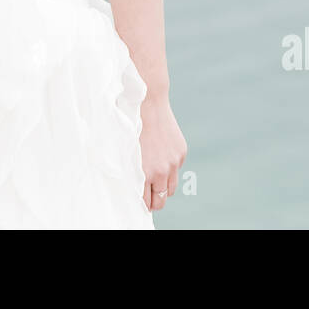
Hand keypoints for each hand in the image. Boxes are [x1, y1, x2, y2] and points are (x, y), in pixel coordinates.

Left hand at [139, 95, 186, 213]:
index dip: (143, 204)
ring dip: (163, 189)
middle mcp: (162, 170)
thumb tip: (136, 189)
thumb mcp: (127, 154)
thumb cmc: (131, 127)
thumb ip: (133, 173)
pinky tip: (160, 158)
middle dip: (155, 201)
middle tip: (149, 198)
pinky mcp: (181, 153)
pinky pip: (176, 170)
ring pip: (170, 188)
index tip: (141, 202)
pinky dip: (169, 169)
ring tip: (155, 183)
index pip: (147, 201)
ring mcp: (173, 162)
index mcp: (145, 172)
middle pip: (161, 199)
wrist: (148, 104)